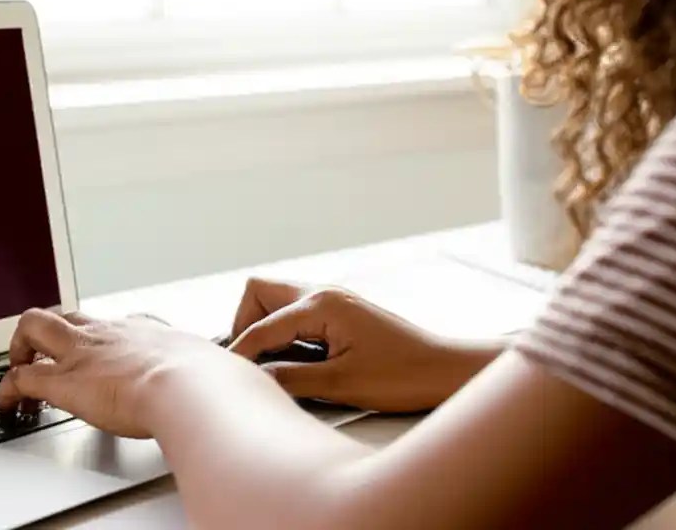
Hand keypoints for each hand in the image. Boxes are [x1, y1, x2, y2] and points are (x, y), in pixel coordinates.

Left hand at [0, 308, 253, 437]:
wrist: (194, 389)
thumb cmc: (213, 385)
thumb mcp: (221, 376)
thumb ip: (225, 385)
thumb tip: (250, 401)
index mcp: (150, 332)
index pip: (121, 322)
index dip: (107, 335)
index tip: (108, 349)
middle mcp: (113, 332)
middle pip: (69, 313)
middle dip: (52, 331)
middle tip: (46, 352)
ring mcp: (84, 352)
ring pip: (34, 326)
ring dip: (21, 347)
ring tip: (20, 369)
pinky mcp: (64, 381)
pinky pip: (21, 378)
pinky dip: (7, 391)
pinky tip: (8, 406)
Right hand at [228, 278, 481, 411]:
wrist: (446, 370)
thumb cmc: (403, 376)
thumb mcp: (341, 384)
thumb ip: (291, 378)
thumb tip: (253, 377)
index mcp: (322, 305)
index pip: (262, 326)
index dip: (241, 354)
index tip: (229, 378)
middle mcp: (324, 293)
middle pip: (259, 292)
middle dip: (244, 324)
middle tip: (248, 360)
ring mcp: (333, 300)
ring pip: (276, 299)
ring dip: (264, 326)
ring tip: (268, 363)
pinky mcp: (340, 312)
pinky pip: (295, 311)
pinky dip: (283, 331)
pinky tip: (292, 360)